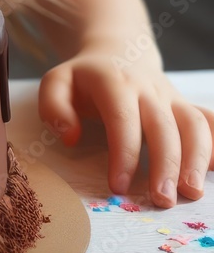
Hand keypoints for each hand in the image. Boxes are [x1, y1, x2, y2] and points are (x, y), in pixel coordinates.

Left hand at [39, 49, 213, 207]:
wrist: (117, 52)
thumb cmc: (84, 78)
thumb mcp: (56, 82)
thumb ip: (54, 107)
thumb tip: (71, 137)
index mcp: (113, 82)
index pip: (123, 120)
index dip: (123, 155)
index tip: (119, 187)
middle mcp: (148, 88)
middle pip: (163, 126)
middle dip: (165, 165)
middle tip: (161, 200)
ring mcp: (171, 96)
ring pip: (194, 124)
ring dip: (197, 159)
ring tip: (191, 193)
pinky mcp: (186, 105)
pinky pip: (210, 120)